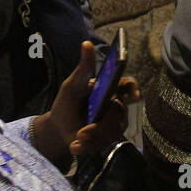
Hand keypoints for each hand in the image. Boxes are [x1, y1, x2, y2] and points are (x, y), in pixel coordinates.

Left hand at [31, 43, 140, 166]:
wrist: (57, 126)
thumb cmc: (68, 101)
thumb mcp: (72, 84)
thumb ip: (83, 68)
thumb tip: (86, 43)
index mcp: (112, 90)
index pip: (129, 85)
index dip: (134, 88)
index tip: (132, 95)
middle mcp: (117, 107)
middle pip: (119, 115)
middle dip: (101, 126)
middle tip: (83, 131)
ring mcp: (113, 124)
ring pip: (113, 132)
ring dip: (94, 137)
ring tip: (77, 138)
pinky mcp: (106, 139)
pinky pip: (103, 144)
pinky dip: (87, 147)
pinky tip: (75, 146)